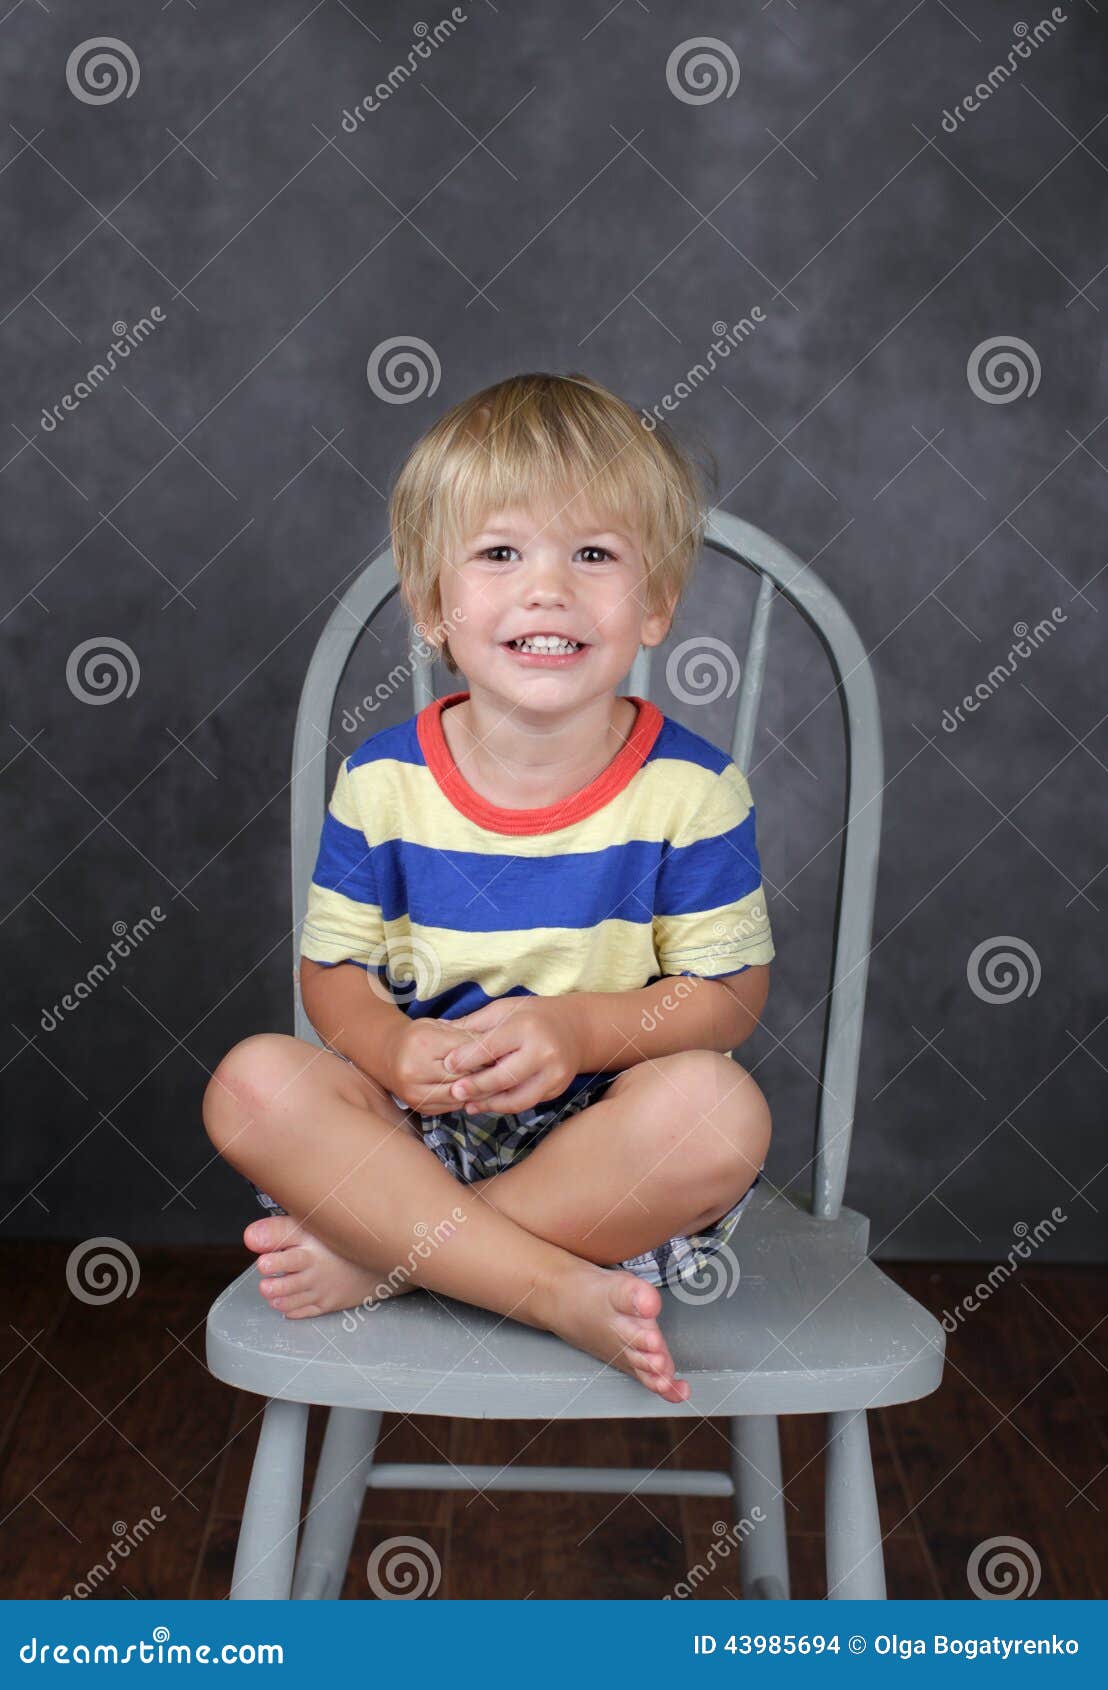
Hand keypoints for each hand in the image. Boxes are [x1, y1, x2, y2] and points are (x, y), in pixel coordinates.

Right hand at [387, 1018, 497, 1117]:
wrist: (387, 1055)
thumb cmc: (417, 1036)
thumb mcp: (439, 1026)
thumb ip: (466, 1035)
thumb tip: (496, 1045)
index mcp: (423, 1043)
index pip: (465, 1051)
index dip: (486, 1052)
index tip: (503, 1051)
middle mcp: (415, 1070)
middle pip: (464, 1076)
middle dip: (486, 1072)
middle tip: (504, 1068)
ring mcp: (415, 1092)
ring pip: (460, 1095)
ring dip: (479, 1089)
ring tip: (494, 1080)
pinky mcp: (420, 1107)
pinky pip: (452, 1106)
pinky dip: (466, 1099)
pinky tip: (475, 1090)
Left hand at [438, 997, 585, 1114]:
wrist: (576, 1029)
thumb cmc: (533, 1015)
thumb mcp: (504, 1009)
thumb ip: (474, 1024)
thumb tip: (439, 1029)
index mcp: (526, 1026)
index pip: (491, 1047)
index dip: (467, 1058)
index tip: (447, 1065)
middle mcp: (543, 1051)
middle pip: (503, 1076)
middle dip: (475, 1086)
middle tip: (453, 1092)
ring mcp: (553, 1073)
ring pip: (516, 1097)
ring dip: (489, 1103)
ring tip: (467, 1105)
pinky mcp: (557, 1089)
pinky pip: (527, 1102)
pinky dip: (504, 1106)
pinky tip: (487, 1104)